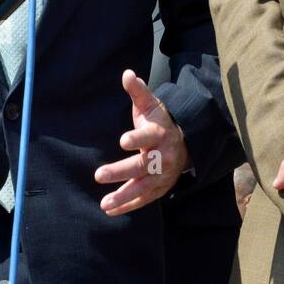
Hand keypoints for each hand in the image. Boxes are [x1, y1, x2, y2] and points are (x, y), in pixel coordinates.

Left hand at [94, 69, 188, 215]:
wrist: (184, 144)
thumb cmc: (160, 122)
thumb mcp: (151, 105)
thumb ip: (138, 91)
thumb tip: (127, 74)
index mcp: (159, 134)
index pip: (148, 136)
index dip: (136, 139)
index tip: (122, 140)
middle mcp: (162, 156)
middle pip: (142, 166)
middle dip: (121, 171)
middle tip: (99, 175)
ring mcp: (162, 175)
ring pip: (143, 188)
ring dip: (124, 196)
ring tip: (104, 203)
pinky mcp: (160, 188)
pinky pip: (144, 199)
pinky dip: (128, 205)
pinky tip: (110, 209)